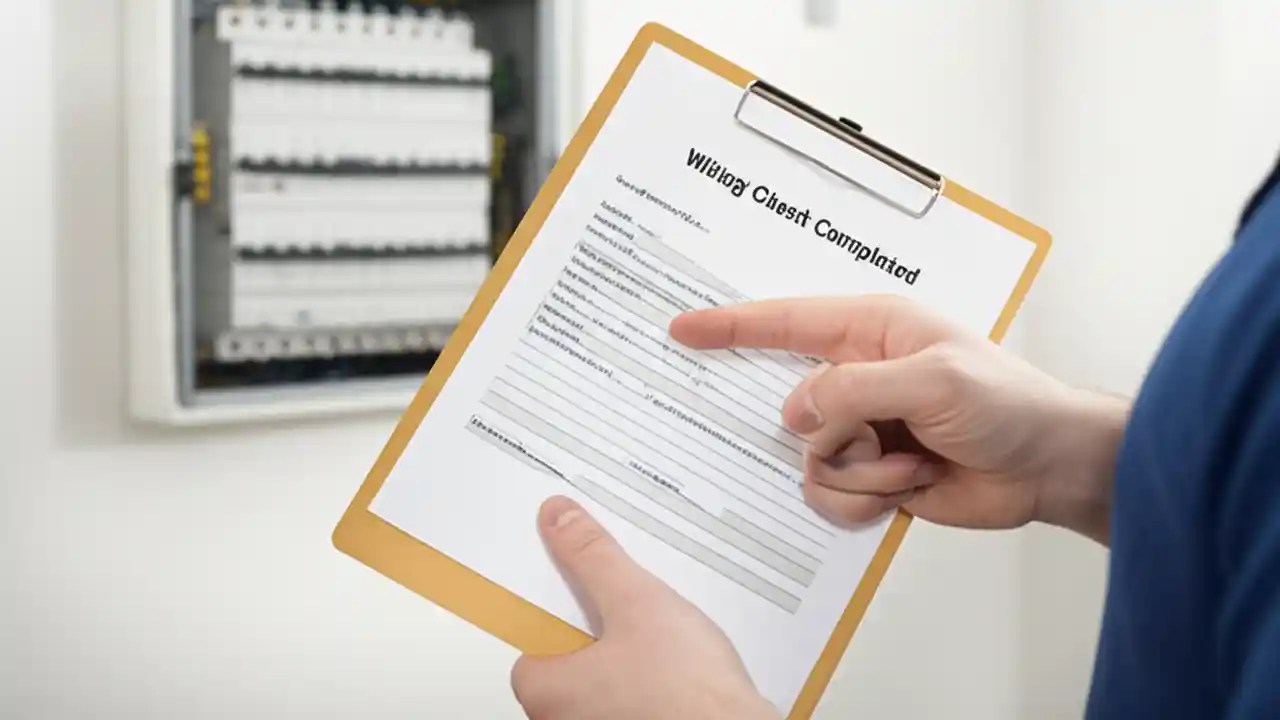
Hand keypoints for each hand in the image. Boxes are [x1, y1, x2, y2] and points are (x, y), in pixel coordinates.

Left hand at [511, 497, 777, 719]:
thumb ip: (592, 558)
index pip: (533, 646)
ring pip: (606, 683)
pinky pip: (635, 701)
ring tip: (666, 635)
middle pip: (570, 662)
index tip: (588, 591)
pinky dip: (652, 682)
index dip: (561, 615)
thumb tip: (556, 518)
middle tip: (634, 608)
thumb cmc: (686, 689)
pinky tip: (683, 667)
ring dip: (630, 658)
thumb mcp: (637, 602)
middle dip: (600, 633)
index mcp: (547, 695)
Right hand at [669, 295, 1126, 543]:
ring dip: (862, 472)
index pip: (786, 322)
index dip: (730, 326)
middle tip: (879, 438)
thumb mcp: (933, 381)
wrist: (1047, 469)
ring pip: (810, 460)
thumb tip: (797, 413)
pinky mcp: (870, 474)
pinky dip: (866, 499)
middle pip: (792, 407)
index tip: (681, 328)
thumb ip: (854, 389)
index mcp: (873, 331)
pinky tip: (908, 488)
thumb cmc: (1009, 405)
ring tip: (913, 463)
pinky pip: (829, 496)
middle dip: (831, 434)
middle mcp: (859, 377)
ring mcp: (862, 429)